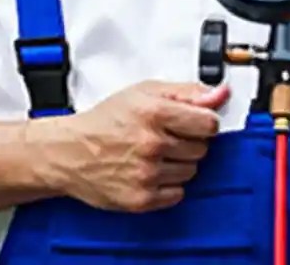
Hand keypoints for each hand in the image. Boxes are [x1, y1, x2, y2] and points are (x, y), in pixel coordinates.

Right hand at [38, 81, 228, 212]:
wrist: (69, 152)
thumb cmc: (105, 121)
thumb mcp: (143, 92)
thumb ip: (186, 92)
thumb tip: (220, 94)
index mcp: (153, 113)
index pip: (209, 123)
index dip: (202, 122)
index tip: (190, 122)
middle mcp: (151, 144)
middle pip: (201, 148)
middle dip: (187, 141)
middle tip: (163, 137)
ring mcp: (146, 173)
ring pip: (191, 171)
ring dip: (177, 163)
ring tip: (152, 154)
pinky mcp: (142, 198)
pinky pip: (177, 193)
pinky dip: (167, 184)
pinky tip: (149, 171)